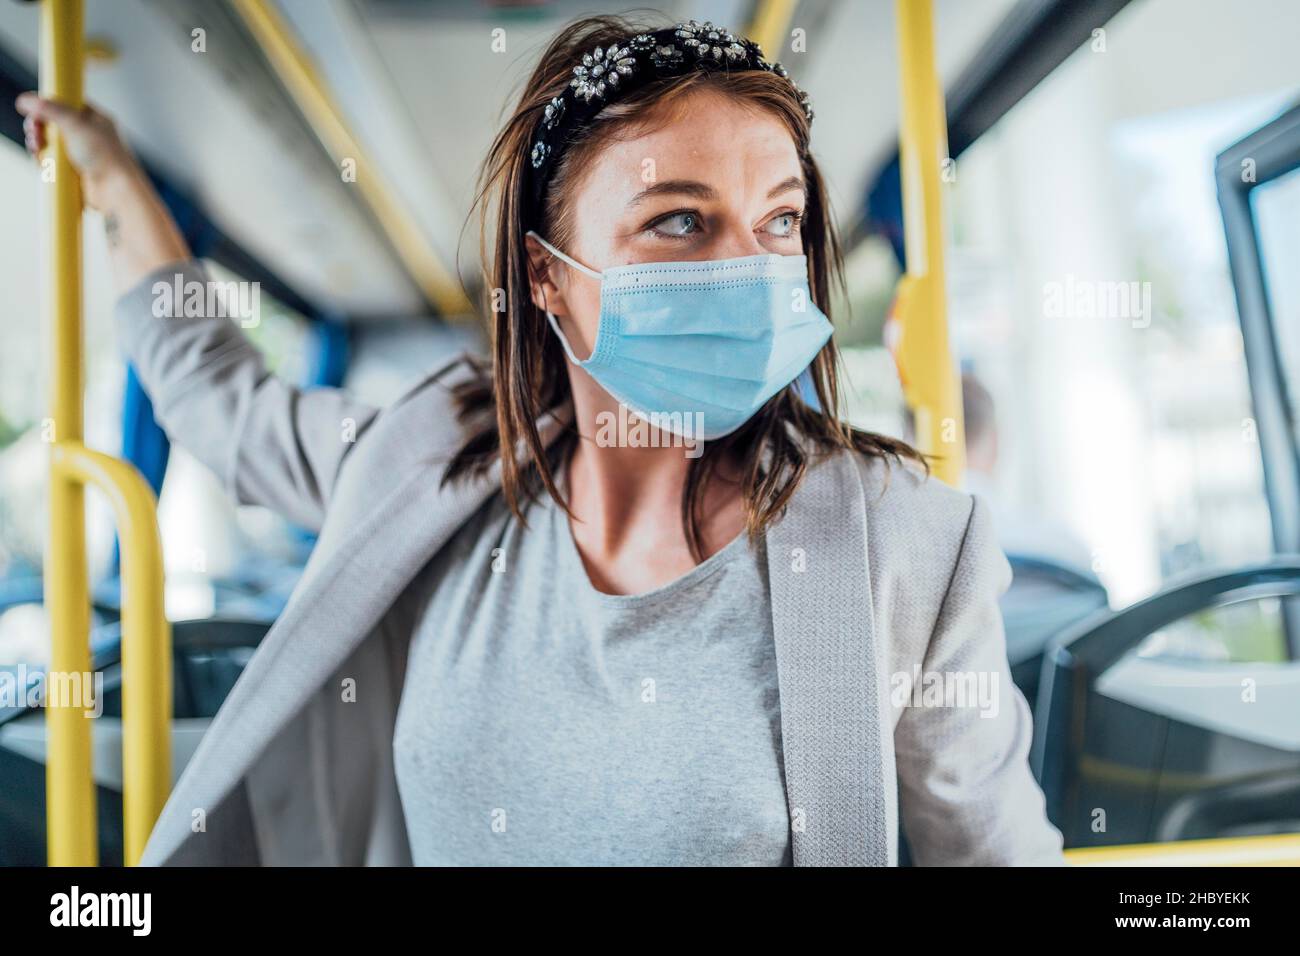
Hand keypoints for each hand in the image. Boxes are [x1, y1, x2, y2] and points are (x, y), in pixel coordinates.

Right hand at [15, 93, 139, 209]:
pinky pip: (52, 163)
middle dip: (38, 126)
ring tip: (35, 146)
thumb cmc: (104, 156)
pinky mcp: (74, 172)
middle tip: (34, 131)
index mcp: (95, 119)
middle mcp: (88, 136)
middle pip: (53, 124)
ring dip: (37, 143)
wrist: (115, 191)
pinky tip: (40, 161)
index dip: (48, 106)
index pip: (66, 104)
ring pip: (50, 144)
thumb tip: (24, 100)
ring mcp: (81, 155)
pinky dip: (42, 160)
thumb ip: (48, 109)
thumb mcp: (74, 123)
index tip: (36, 111)